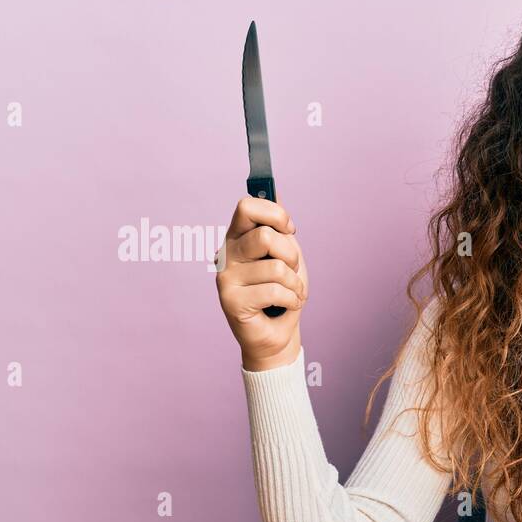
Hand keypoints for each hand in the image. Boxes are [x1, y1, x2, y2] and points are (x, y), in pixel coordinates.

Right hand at [215, 196, 308, 370]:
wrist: (277, 334)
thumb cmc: (282, 292)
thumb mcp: (286, 254)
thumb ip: (278, 224)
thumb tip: (274, 188)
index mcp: (237, 237)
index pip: (246, 206)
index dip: (275, 214)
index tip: (289, 230)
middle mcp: (226, 254)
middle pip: (265, 236)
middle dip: (292, 256)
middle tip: (292, 271)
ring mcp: (225, 278)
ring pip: (276, 268)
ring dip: (296, 284)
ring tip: (292, 293)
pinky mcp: (230, 302)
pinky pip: (275, 291)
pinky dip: (292, 300)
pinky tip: (287, 306)